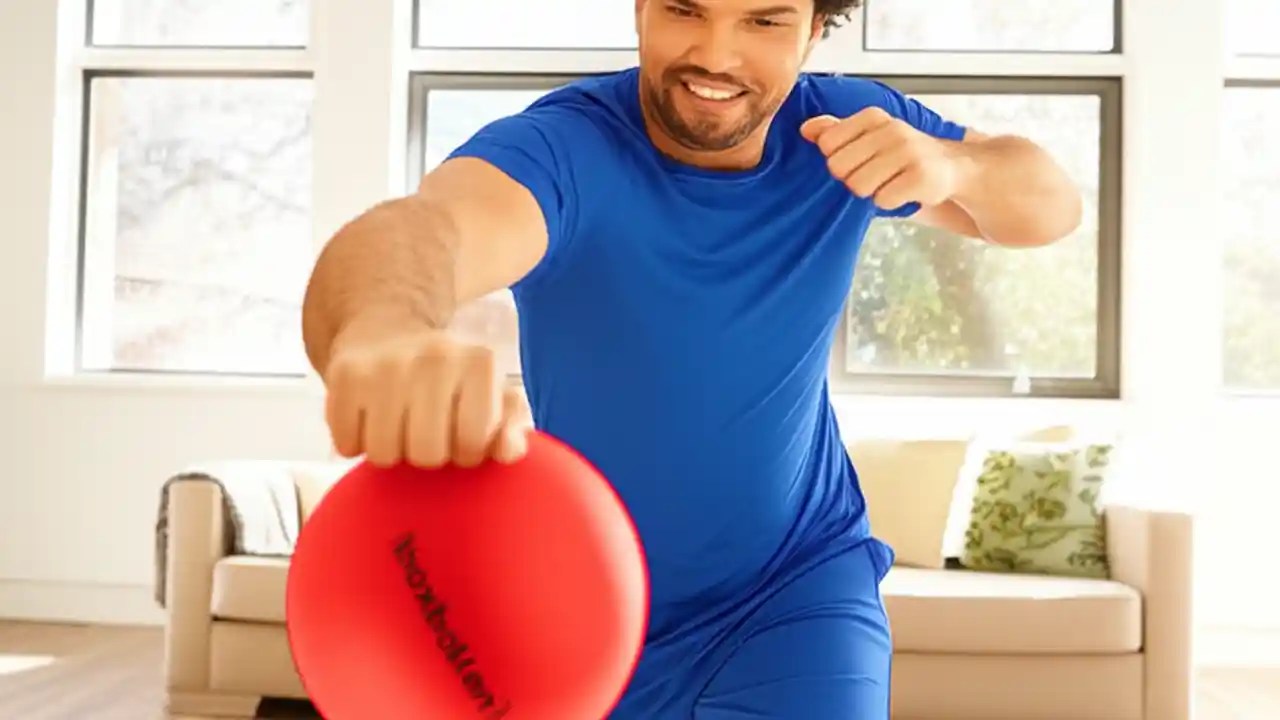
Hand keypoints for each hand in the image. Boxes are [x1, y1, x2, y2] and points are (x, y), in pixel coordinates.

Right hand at [323, 326, 531, 468]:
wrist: (384, 330)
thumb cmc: (447, 379)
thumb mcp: (491, 397)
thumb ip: (511, 427)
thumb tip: (509, 452)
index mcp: (479, 361)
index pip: (473, 445)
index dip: (466, 452)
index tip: (459, 433)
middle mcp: (435, 356)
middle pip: (427, 454)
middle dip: (427, 454)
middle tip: (425, 430)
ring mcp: (385, 363)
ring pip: (383, 454)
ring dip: (390, 451)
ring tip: (398, 424)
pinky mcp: (343, 374)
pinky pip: (347, 445)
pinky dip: (355, 441)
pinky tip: (368, 417)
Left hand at [801, 107, 962, 211]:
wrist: (949, 165)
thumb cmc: (901, 153)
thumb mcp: (868, 135)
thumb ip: (835, 131)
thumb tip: (805, 130)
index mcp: (873, 117)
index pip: (828, 143)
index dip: (836, 159)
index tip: (855, 160)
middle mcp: (891, 130)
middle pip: (839, 167)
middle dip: (850, 178)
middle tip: (872, 175)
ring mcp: (908, 152)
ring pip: (859, 186)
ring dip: (870, 192)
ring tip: (887, 183)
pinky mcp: (921, 177)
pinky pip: (883, 200)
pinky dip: (888, 202)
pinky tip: (901, 191)